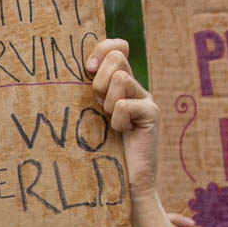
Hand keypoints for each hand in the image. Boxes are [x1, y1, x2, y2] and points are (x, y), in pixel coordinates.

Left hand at [85, 38, 156, 193]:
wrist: (122, 180)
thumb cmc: (97, 147)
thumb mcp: (88, 112)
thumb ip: (86, 90)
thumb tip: (75, 66)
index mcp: (119, 81)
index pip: (117, 45)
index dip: (102, 49)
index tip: (88, 68)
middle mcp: (134, 86)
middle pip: (116, 57)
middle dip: (100, 79)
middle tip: (99, 104)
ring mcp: (145, 99)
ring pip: (120, 78)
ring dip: (107, 102)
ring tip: (111, 122)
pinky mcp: (152, 114)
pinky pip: (125, 105)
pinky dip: (117, 121)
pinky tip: (121, 133)